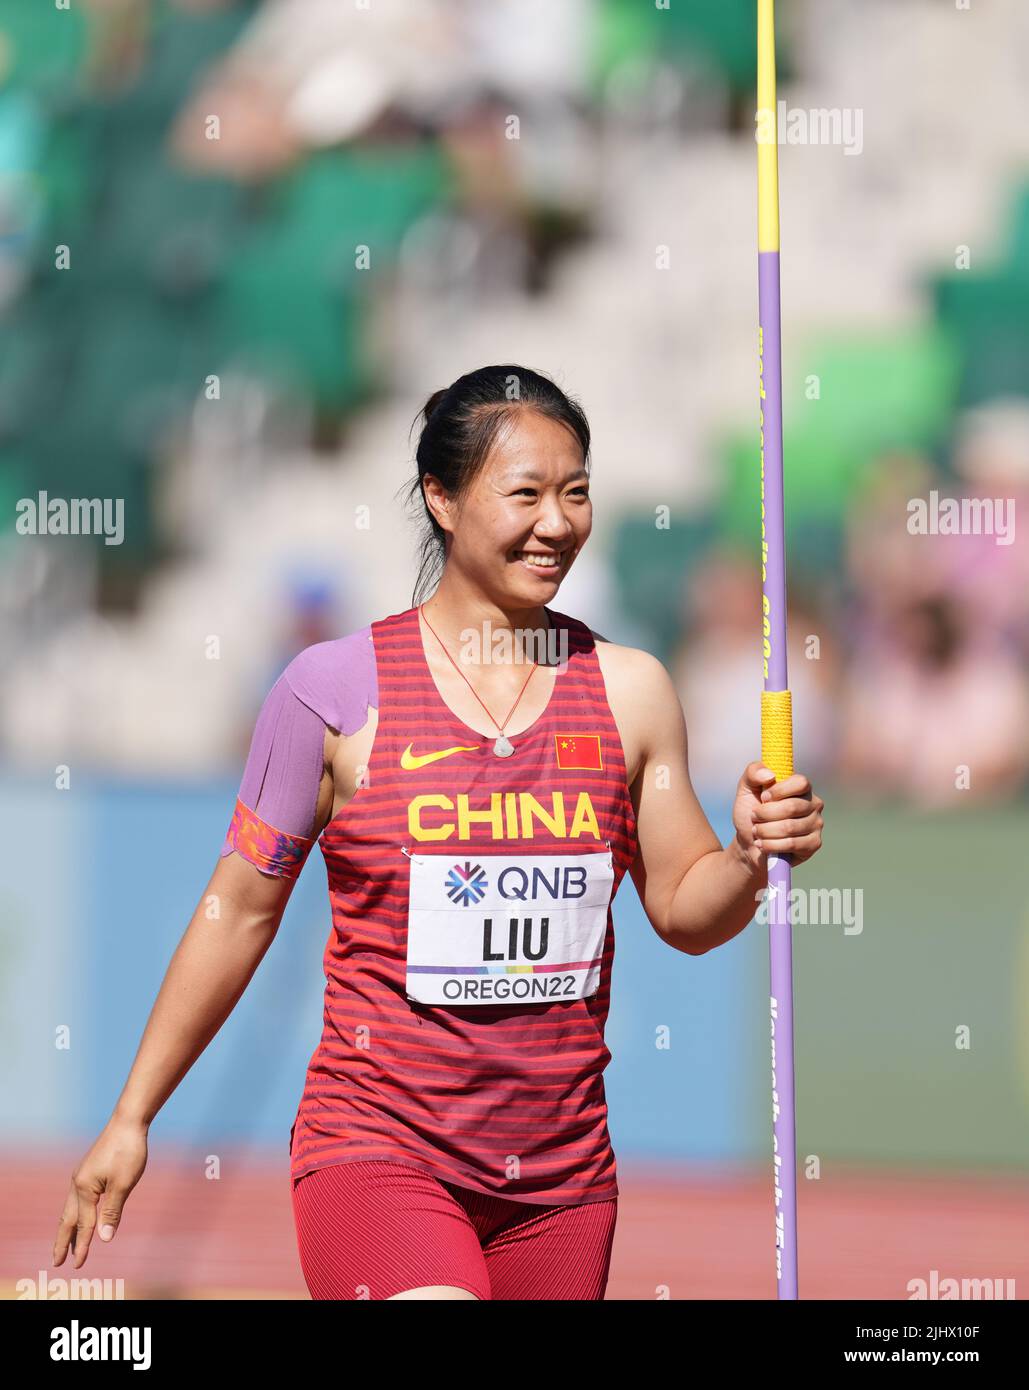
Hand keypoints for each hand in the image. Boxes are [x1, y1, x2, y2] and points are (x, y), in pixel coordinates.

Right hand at [53, 1115, 148, 1269]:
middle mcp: (77, 1183)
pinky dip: (76, 1213)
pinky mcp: (88, 1170)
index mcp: (85, 1188)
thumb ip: (112, 1212)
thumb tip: (103, 1238)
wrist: (128, 1122)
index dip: (81, 1247)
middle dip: (63, 1241)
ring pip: (71, 1208)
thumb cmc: (128, 1151)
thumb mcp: (124, 1184)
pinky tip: (80, 1215)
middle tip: (57, 1261)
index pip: (84, 1225)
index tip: (77, 1266)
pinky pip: (77, 1198)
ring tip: (66, 1244)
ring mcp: (81, 1175)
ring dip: (68, 1228)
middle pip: (68, 1219)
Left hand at [733, 762, 824, 869]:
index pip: (801, 783)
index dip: (779, 791)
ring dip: (765, 831)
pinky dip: (770, 845)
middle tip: (754, 817)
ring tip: (756, 831)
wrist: (748, 842)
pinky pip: (792, 844)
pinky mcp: (814, 843)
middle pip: (792, 807)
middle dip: (765, 814)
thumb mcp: (746, 788)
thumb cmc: (750, 812)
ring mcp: (816, 824)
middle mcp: (813, 803)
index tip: (763, 798)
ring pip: (789, 827)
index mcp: (801, 787)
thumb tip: (770, 775)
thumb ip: (753, 772)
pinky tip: (762, 844)